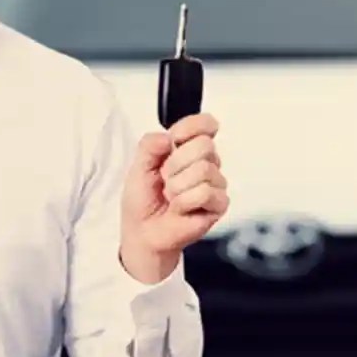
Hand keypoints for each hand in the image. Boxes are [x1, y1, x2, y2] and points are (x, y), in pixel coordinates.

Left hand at [120, 113, 228, 282]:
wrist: (143, 232)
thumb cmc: (143, 200)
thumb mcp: (138, 165)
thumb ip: (150, 144)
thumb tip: (168, 137)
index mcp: (187, 148)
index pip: (205, 124)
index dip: (190, 127)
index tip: (175, 139)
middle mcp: (205, 162)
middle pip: (205, 145)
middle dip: (176, 164)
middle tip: (166, 179)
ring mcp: (215, 183)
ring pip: (205, 170)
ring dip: (178, 186)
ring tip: (171, 196)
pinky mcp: (219, 204)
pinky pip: (206, 193)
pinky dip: (185, 201)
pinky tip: (180, 208)